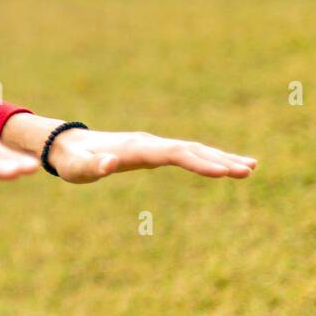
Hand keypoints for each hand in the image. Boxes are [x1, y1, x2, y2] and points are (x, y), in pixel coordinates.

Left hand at [45, 127, 257, 182]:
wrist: (64, 145)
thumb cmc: (70, 161)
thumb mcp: (76, 168)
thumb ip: (92, 167)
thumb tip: (110, 164)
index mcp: (135, 148)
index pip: (174, 154)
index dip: (199, 162)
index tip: (224, 172)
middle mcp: (148, 143)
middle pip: (190, 149)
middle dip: (220, 159)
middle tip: (250, 170)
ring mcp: (151, 145)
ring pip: (192, 149)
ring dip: (220, 157)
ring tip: (251, 167)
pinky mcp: (152, 150)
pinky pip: (185, 153)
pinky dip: (207, 157)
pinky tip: (224, 165)